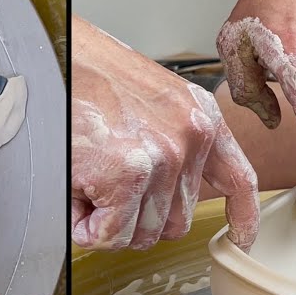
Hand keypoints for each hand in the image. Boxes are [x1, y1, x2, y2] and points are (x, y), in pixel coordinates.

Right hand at [72, 16, 258, 249]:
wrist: (54, 54)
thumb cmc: (90, 75)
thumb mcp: (154, 101)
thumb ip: (176, 143)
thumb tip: (169, 197)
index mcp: (200, 118)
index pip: (237, 180)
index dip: (241, 218)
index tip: (241, 240)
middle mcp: (190, 138)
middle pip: (175, 222)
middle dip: (136, 217)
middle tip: (105, 183)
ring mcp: (161, 157)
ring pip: (142, 234)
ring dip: (107, 220)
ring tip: (88, 176)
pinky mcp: (126, 174)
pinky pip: (109, 235)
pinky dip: (85, 225)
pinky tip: (76, 189)